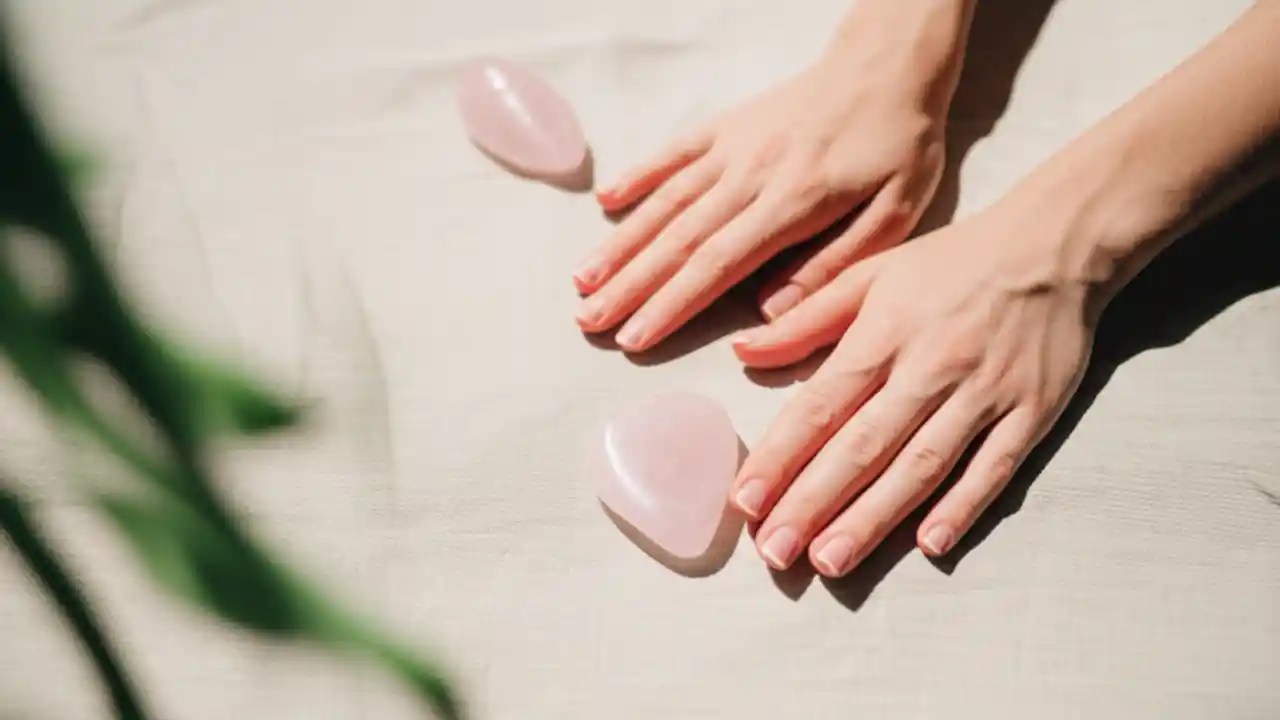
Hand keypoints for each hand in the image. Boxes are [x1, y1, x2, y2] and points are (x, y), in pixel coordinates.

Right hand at [574, 2, 970, 351]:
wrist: (888, 66)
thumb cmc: (898, 146)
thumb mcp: (894, 213)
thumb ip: (833, 263)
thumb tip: (769, 311)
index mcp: (793, 202)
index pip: (718, 263)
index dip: (672, 304)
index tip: (636, 338)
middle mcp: (749, 174)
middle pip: (679, 239)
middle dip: (631, 286)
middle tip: (589, 322)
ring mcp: (731, 146)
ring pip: (665, 201)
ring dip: (622, 243)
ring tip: (583, 281)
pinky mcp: (725, 125)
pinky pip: (673, 153)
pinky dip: (638, 176)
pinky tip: (606, 202)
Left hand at [728, 204, 1106, 576]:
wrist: (1057, 244)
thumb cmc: (952, 263)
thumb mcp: (872, 273)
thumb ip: (807, 317)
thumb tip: (742, 349)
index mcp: (885, 333)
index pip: (822, 404)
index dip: (781, 455)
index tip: (746, 501)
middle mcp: (930, 368)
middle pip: (864, 445)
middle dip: (814, 502)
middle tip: (776, 552)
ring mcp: (984, 394)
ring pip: (922, 465)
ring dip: (874, 518)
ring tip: (831, 561)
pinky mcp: (1032, 412)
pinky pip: (995, 467)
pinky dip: (963, 506)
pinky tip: (929, 545)